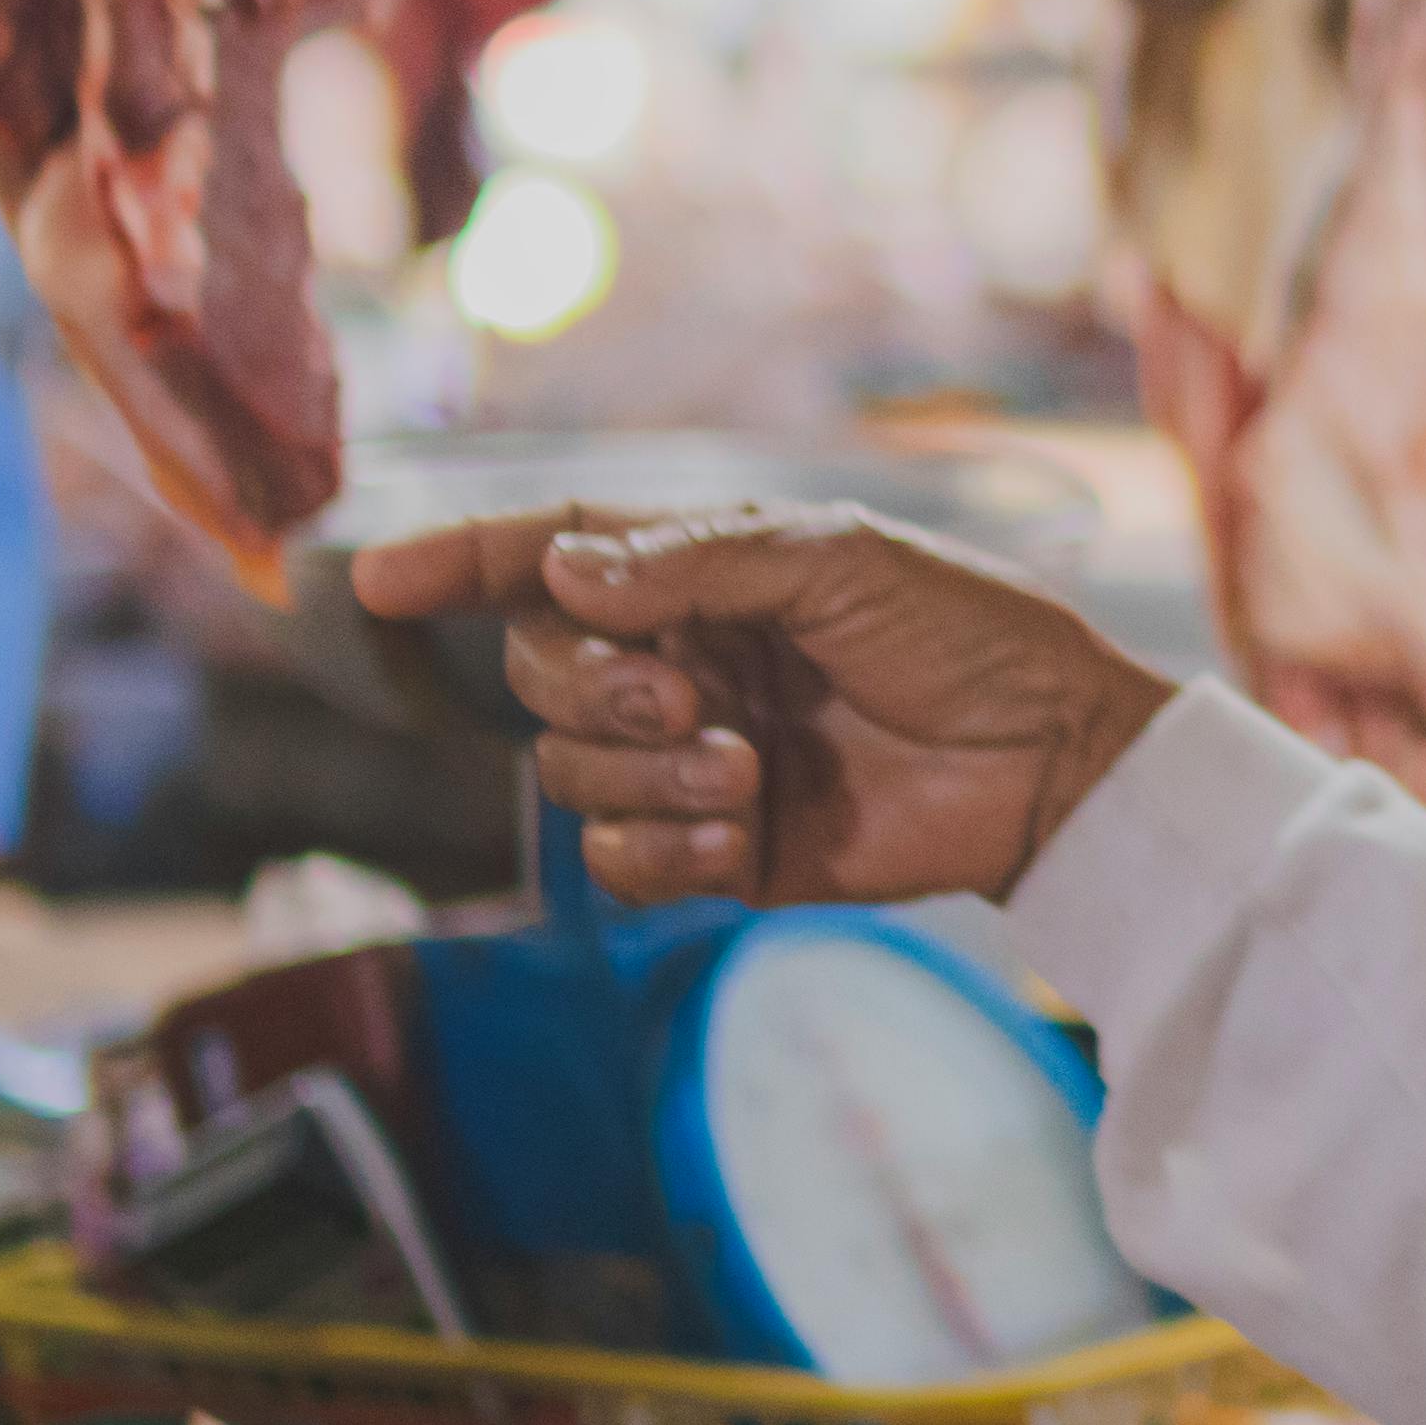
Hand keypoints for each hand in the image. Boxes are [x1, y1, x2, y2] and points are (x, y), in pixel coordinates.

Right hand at [349, 505, 1175, 910]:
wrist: (1053, 757)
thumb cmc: (963, 629)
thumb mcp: (838, 558)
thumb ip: (696, 563)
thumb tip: (565, 573)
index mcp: (700, 575)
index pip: (550, 557)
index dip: (459, 562)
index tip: (372, 580)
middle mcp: (680, 663)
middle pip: (538, 674)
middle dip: (590, 689)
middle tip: (685, 700)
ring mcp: (694, 763)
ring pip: (570, 776)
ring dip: (642, 779)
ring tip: (744, 772)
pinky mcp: (721, 857)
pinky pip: (621, 867)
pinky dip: (660, 854)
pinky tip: (736, 840)